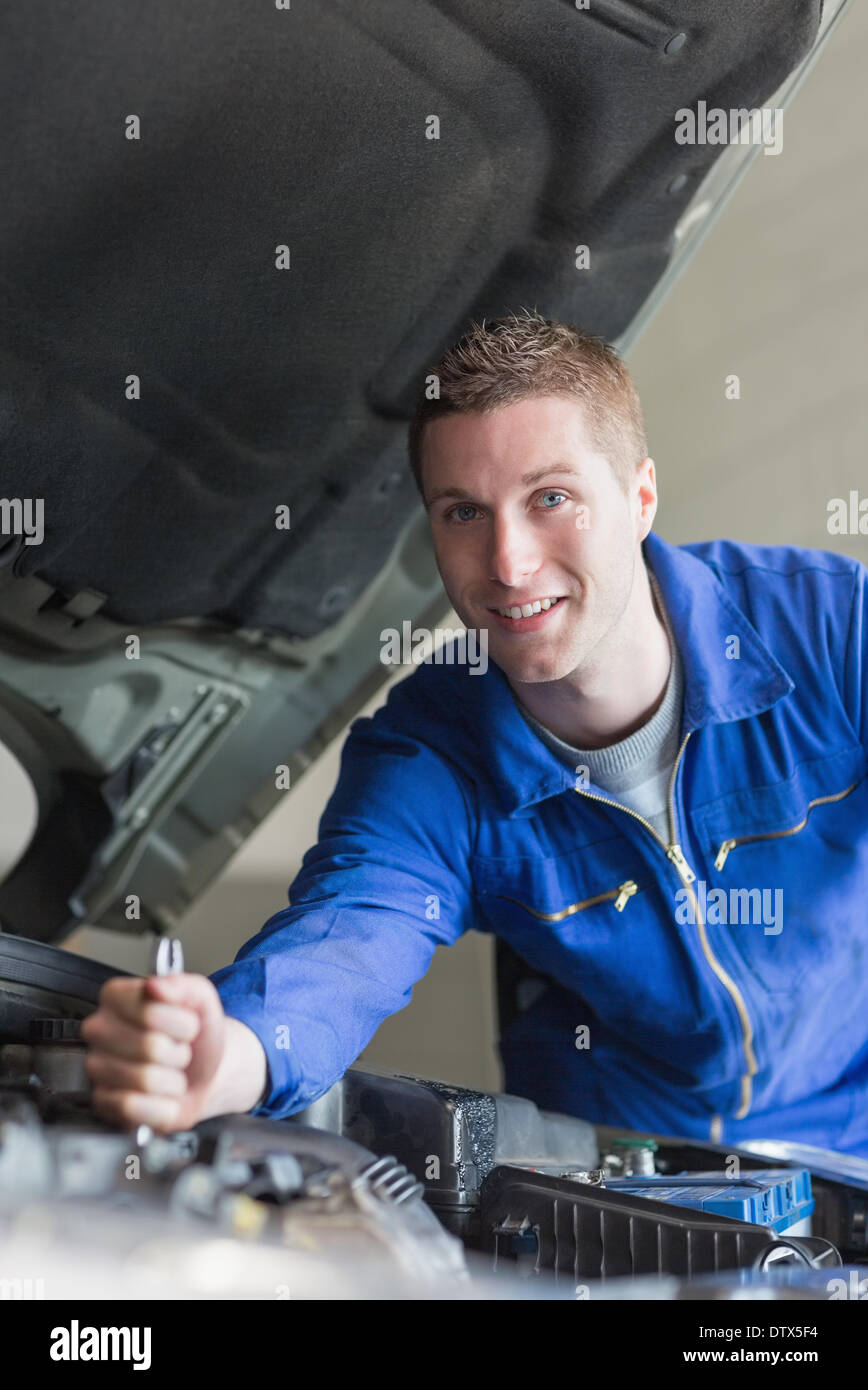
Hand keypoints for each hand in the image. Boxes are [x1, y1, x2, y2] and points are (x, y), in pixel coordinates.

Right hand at [81, 971, 226, 1132]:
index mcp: (117, 996)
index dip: (182, 1024)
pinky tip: (161, 1096)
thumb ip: (183, 986)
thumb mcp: (201, 1000)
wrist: (204, 1074)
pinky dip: (161, 1107)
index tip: (188, 1024)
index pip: (150, 1012)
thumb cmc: (196, 1036)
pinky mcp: (101, 1101)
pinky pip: (133, 1108)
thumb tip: (155, 985)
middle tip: (177, 1051)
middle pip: (149, 1048)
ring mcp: (96, 1066)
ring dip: (172, 1082)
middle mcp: (99, 1029)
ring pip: (143, 1080)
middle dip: (178, 1054)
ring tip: (169, 1072)